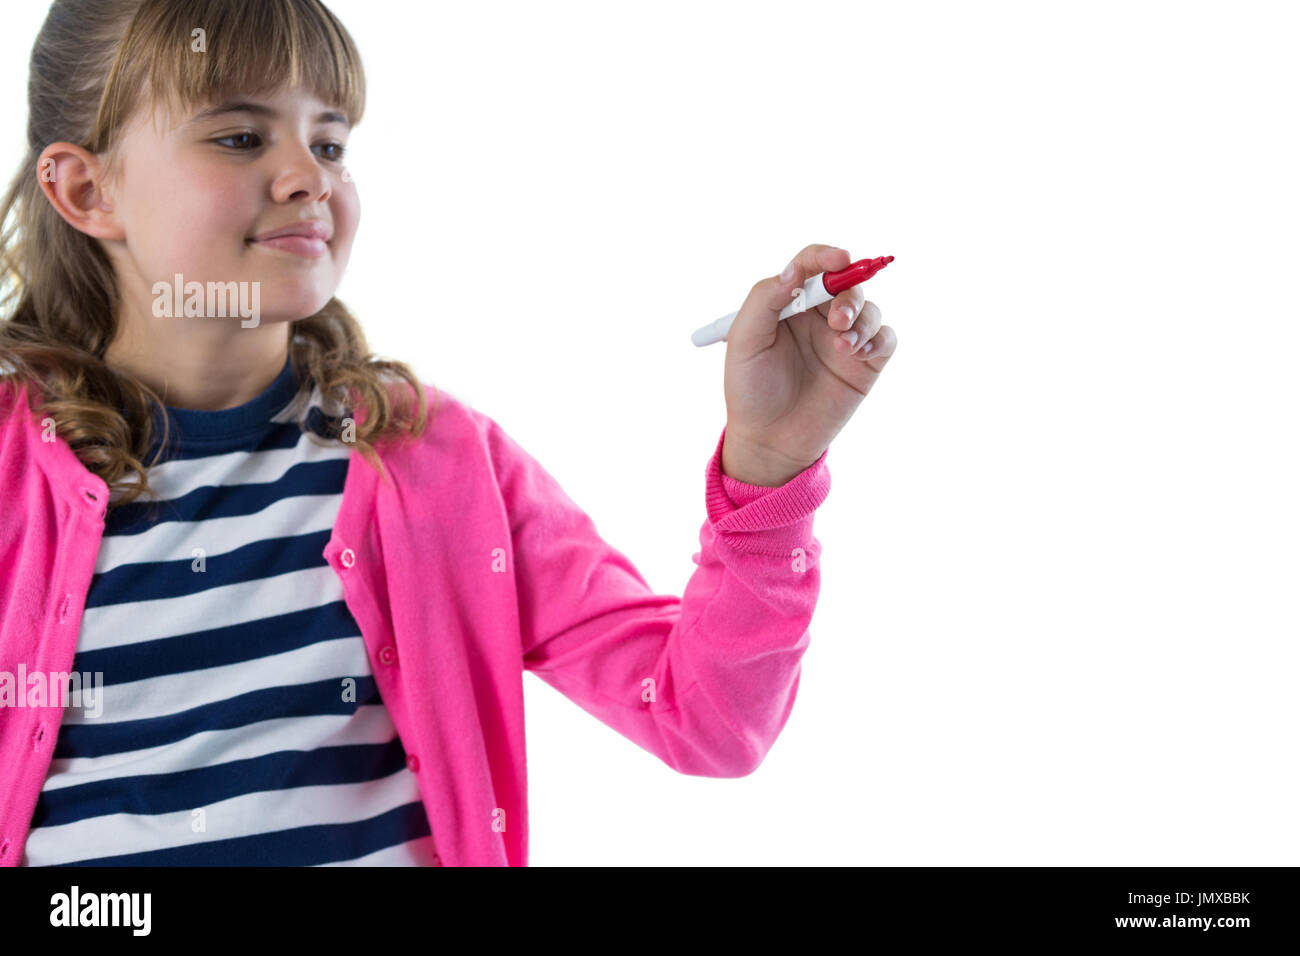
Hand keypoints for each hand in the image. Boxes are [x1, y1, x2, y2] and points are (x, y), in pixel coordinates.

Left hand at [721, 243, 896, 485]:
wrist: (769, 440)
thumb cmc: (750, 389)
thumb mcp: (744, 340)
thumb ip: (764, 299)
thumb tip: (795, 270)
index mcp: (788, 303)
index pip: (812, 265)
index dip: (826, 256)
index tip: (838, 259)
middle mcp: (819, 316)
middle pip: (847, 283)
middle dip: (848, 294)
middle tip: (838, 320)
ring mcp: (843, 339)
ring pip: (869, 309)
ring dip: (862, 320)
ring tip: (844, 347)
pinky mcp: (865, 364)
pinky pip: (886, 338)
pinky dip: (878, 338)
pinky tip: (857, 354)